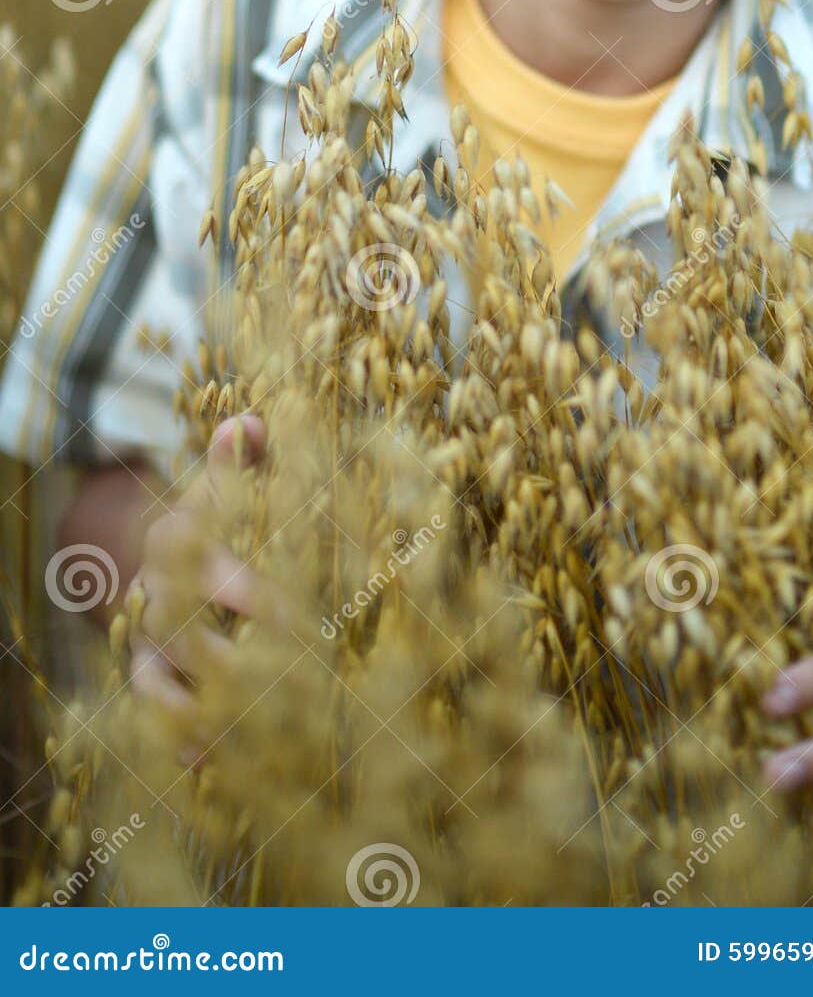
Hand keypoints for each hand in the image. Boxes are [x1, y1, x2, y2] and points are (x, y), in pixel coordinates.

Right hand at [128, 414, 286, 761]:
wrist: (166, 544)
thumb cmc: (219, 508)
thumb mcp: (227, 476)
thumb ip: (242, 450)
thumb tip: (249, 423)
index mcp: (179, 537)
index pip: (212, 569)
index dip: (251, 595)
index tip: (297, 618)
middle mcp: (155, 586)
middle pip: (185, 629)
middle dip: (233, 659)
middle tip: (288, 685)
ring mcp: (146, 630)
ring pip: (160, 674)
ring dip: (200, 705)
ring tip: (244, 735)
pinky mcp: (144, 665)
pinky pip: (152, 704)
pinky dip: (176, 733)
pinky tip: (210, 760)